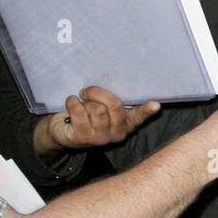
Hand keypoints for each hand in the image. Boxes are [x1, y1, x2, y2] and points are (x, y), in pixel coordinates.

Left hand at [36, 86, 160, 153]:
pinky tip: (72, 104)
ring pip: (96, 108)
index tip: (156, 105)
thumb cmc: (86, 113)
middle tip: (86, 91)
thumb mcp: (102, 105)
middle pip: (114, 105)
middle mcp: (117, 133)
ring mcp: (101, 138)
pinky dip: (72, 102)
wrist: (62, 130)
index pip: (139, 116)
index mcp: (126, 123)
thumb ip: (111, 98)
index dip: (147, 110)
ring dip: (84, 101)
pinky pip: (79, 112)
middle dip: (98, 92)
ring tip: (81, 104)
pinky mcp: (84, 138)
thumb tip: (117, 79)